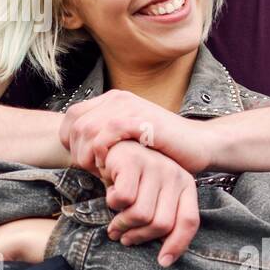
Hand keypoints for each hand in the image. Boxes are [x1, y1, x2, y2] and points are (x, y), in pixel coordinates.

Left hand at [60, 89, 212, 175]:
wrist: (198, 145)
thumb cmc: (163, 149)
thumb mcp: (128, 140)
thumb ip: (105, 139)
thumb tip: (77, 151)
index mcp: (112, 100)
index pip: (72, 116)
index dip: (70, 141)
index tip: (82, 161)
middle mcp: (118, 98)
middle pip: (77, 124)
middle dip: (78, 152)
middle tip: (92, 171)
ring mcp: (130, 106)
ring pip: (87, 129)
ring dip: (88, 155)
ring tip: (100, 171)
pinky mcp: (140, 118)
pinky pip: (107, 132)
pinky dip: (102, 151)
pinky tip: (110, 165)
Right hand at [99, 140, 198, 267]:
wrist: (114, 145)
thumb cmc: (133, 177)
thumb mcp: (153, 196)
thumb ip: (161, 216)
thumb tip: (163, 255)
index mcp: (185, 184)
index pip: (188, 222)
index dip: (176, 245)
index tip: (162, 262)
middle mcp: (174, 174)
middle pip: (162, 223)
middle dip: (139, 237)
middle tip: (124, 237)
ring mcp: (155, 166)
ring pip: (141, 214)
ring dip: (122, 225)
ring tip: (115, 224)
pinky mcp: (133, 161)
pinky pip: (123, 199)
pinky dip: (113, 204)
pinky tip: (111, 196)